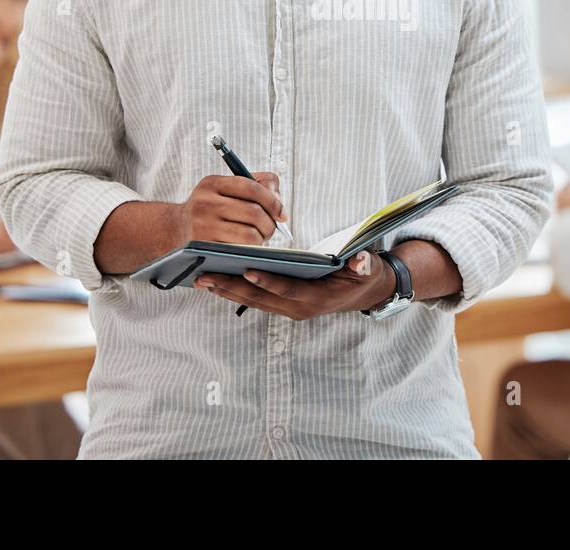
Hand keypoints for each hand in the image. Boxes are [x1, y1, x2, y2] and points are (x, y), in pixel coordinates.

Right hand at [181, 172, 286, 244]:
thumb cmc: (211, 208)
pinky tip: (249, 249)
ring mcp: (202, 226)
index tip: (282, 213)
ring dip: (262, 240)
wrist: (174, 229)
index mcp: (212, 183)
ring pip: (249, 235)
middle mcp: (205, 202)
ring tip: (260, 239)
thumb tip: (279, 202)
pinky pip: (238, 251)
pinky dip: (250, 251)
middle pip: (253, 212)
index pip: (251, 187)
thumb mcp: (226, 189)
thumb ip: (257, 184)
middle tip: (271, 230)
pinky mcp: (203, 247)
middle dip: (270, 224)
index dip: (272, 201)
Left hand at [195, 250, 394, 319]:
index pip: (288, 290)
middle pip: (260, 299)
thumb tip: (361, 261)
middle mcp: (299, 308)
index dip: (268, 281)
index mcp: (317, 297)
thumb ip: (363, 264)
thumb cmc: (362, 274)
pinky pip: (255, 300)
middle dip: (232, 287)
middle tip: (205, 277)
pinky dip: (234, 291)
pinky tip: (215, 282)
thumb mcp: (367, 267)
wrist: (362, 292)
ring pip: (253, 301)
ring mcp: (289, 309)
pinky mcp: (282, 305)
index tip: (247, 270)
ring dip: (226, 291)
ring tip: (202, 280)